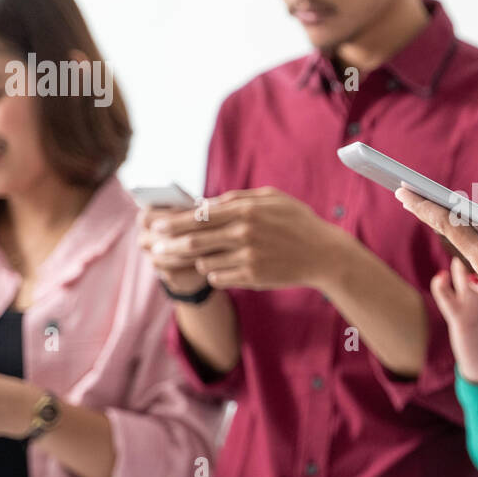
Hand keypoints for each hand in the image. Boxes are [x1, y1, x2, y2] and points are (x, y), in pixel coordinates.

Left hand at [145, 187, 347, 291]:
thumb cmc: (297, 223)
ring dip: (196, 258)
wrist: (324, 255)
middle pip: (193, 241)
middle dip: (169, 243)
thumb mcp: (272, 198)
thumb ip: (238, 199)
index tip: (156, 225)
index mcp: (246, 211)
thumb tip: (205, 202)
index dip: (172, 221)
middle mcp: (243, 234)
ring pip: (204, 261)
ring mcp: (247, 258)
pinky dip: (214, 271)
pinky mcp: (252, 278)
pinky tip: (222, 265)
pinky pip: (218, 277)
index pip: (197, 216)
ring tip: (199, 254)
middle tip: (154, 245)